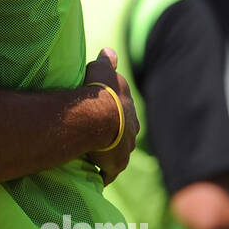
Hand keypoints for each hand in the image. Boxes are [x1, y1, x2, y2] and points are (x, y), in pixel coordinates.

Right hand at [83, 48, 139, 184]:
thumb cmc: (100, 92)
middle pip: (126, 136)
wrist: (100, 116)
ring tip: (96, 159)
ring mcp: (125, 149)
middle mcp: (132, 131)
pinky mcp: (116, 165)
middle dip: (117, 139)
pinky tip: (97, 177)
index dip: (117, 117)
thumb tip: (109, 51)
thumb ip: (106, 62)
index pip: (126, 115)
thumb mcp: (102, 70)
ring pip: (119, 155)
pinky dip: (104, 175)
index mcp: (130, 111)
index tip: (108, 119)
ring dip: (110, 157)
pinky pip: (109, 173)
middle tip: (102, 141)